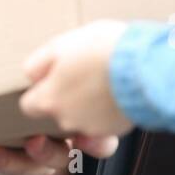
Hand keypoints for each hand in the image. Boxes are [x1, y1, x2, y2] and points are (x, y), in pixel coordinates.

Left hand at [18, 20, 134, 138]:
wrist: (145, 66)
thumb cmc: (103, 50)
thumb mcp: (61, 44)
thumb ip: (39, 62)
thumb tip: (31, 75)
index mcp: (49, 100)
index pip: (29, 106)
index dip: (40, 90)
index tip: (51, 78)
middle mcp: (66, 121)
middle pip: (56, 113)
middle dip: (64, 97)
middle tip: (78, 74)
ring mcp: (92, 128)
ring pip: (81, 118)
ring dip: (86, 104)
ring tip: (100, 78)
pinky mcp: (116, 129)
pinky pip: (104, 121)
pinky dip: (107, 110)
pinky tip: (115, 89)